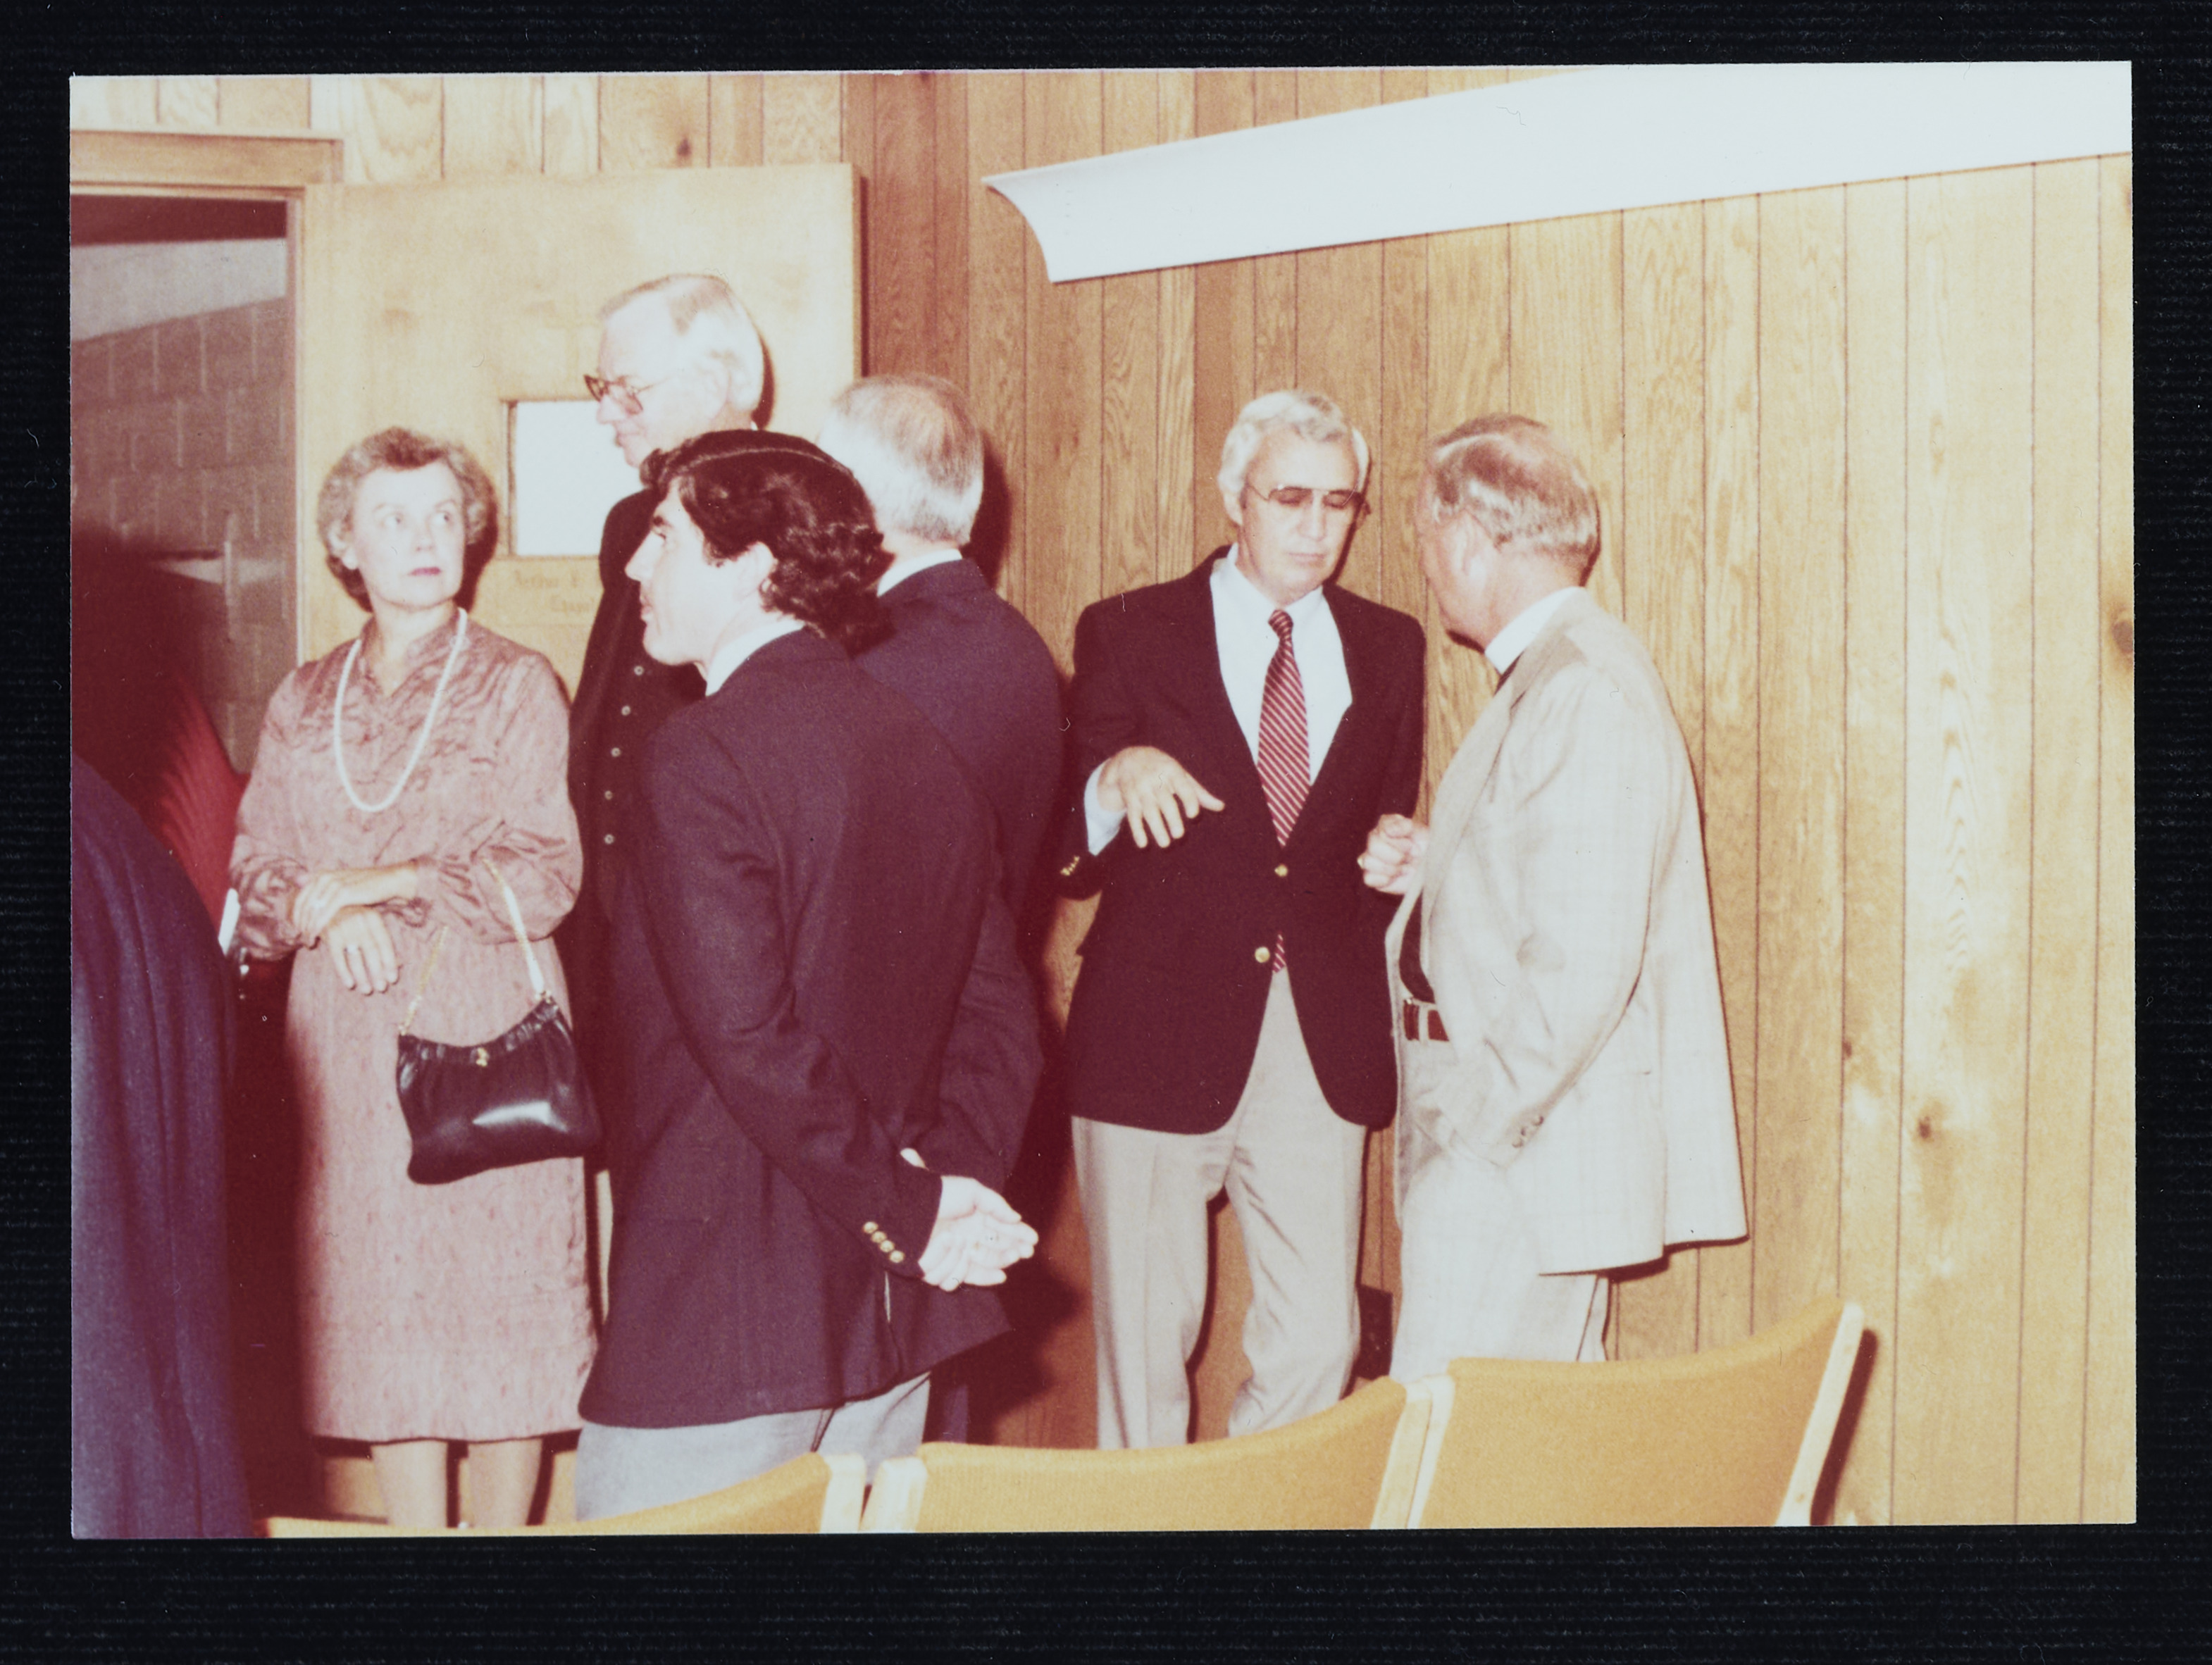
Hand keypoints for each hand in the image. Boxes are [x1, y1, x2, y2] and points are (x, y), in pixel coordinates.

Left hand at [291, 863, 417, 941]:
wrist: (389, 881)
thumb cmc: (366, 886)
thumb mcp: (342, 884)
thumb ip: (322, 886)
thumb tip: (299, 881)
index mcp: (322, 875)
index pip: (300, 897)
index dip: (295, 915)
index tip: (298, 929)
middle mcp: (324, 877)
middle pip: (303, 905)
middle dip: (299, 924)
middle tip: (301, 938)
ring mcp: (333, 884)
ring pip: (311, 911)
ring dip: (307, 927)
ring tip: (307, 940)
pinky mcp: (343, 893)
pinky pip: (323, 913)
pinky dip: (317, 926)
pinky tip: (315, 936)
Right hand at [322, 905, 399, 994]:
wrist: (321, 904)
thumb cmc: (349, 916)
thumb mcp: (366, 922)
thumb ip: (380, 940)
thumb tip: (399, 964)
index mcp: (373, 917)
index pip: (384, 943)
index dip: (389, 962)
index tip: (393, 979)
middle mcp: (360, 921)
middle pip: (372, 951)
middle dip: (377, 972)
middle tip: (381, 988)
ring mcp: (344, 927)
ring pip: (355, 956)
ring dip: (362, 976)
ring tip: (367, 990)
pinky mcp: (329, 934)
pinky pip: (338, 957)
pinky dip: (344, 972)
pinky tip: (349, 984)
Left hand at [917, 1175, 1037, 1291]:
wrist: (909, 1210)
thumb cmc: (940, 1196)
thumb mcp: (973, 1191)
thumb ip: (997, 1204)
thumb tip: (1016, 1218)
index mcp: (974, 1220)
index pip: (1001, 1231)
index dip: (1018, 1235)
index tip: (1033, 1240)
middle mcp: (966, 1239)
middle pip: (994, 1252)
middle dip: (1012, 1252)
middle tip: (1024, 1252)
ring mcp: (953, 1256)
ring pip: (979, 1267)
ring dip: (992, 1261)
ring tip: (997, 1253)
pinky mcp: (937, 1270)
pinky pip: (955, 1278)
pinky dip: (963, 1270)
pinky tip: (981, 1265)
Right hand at [1096, 746, 1224, 849]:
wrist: (1130, 759)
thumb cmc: (1164, 770)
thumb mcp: (1181, 776)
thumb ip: (1199, 793)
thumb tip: (1221, 807)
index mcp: (1172, 771)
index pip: (1182, 786)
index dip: (1188, 799)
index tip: (1193, 815)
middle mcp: (1155, 779)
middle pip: (1164, 800)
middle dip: (1171, 817)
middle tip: (1179, 835)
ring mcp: (1141, 789)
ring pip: (1148, 810)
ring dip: (1156, 828)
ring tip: (1165, 844)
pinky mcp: (1129, 798)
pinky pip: (1133, 815)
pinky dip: (1137, 830)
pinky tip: (1143, 844)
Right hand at [1358, 813, 1429, 894]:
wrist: (1434, 867)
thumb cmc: (1427, 846)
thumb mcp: (1420, 831)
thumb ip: (1404, 826)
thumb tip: (1389, 831)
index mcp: (1385, 826)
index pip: (1382, 831)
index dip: (1399, 841)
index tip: (1412, 844)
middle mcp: (1375, 840)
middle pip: (1374, 846)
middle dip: (1397, 855)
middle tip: (1410, 856)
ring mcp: (1372, 859)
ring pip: (1368, 862)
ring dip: (1392, 868)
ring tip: (1405, 867)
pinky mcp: (1373, 877)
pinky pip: (1369, 878)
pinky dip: (1385, 880)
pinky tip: (1396, 876)